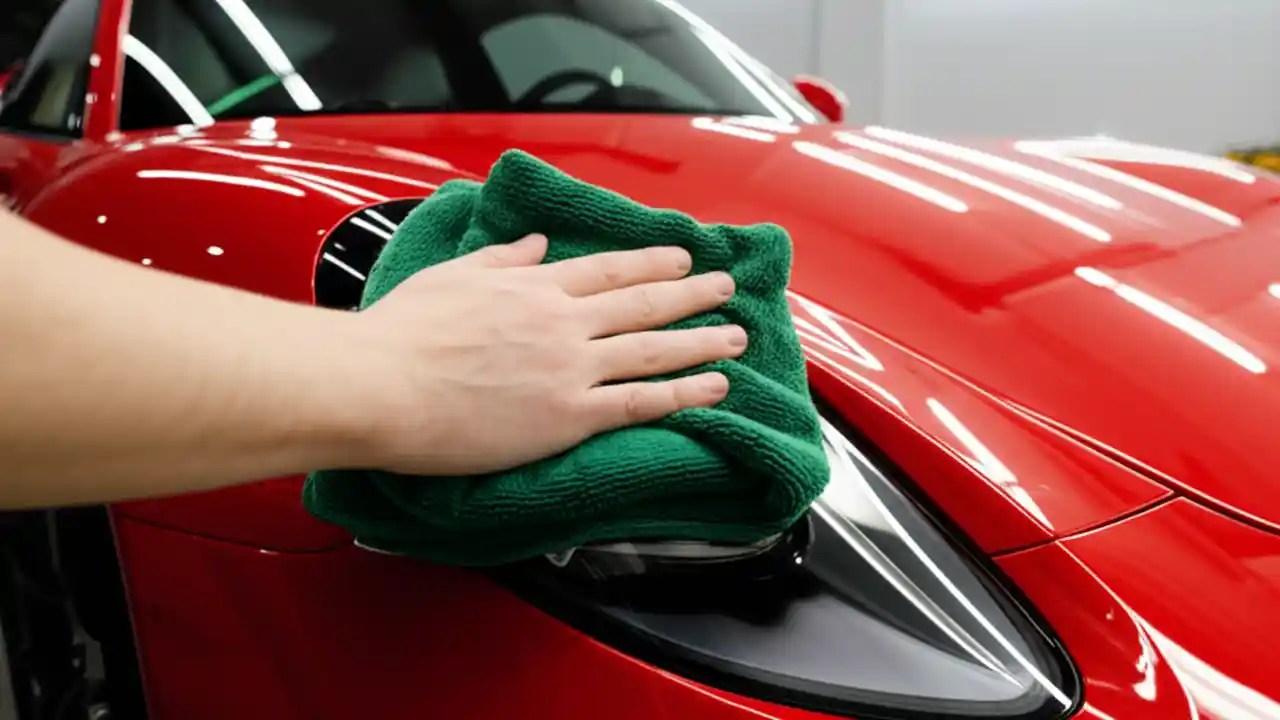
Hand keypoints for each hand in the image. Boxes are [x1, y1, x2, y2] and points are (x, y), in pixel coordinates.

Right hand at [342, 233, 744, 474]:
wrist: (379, 385)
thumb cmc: (401, 333)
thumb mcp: (453, 276)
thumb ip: (503, 258)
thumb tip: (539, 244)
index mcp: (532, 286)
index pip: (608, 269)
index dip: (651, 262)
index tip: (682, 256)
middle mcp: (562, 321)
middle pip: (643, 303)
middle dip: (691, 293)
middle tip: (726, 286)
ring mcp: (570, 368)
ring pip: (653, 349)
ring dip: (701, 340)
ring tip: (736, 336)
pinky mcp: (567, 416)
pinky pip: (640, 402)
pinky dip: (684, 393)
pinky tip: (715, 388)